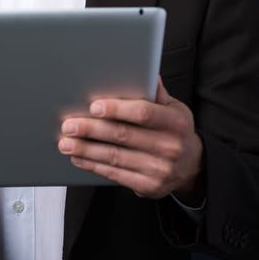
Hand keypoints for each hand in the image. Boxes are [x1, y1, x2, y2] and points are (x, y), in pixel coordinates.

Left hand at [58, 77, 203, 202]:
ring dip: (86, 150)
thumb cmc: (175, 130)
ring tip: (66, 142)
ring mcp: (159, 170)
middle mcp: (168, 147)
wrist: (193, 167)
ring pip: (115, 157)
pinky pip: (115, 175)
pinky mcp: (148, 187)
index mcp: (175, 123)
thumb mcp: (174, 108)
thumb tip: (145, 72)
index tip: (94, 106)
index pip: (143, 113)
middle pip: (123, 136)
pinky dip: (94, 166)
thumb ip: (156, 92)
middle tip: (69, 124)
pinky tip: (79, 158)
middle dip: (92, 130)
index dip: (117, 109)